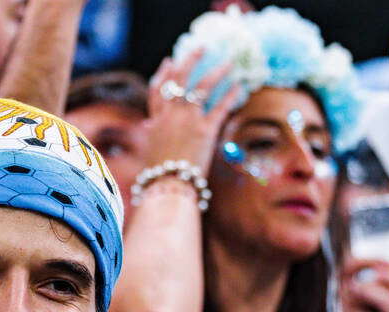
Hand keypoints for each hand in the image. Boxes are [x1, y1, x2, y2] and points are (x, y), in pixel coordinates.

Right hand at [143, 48, 239, 173]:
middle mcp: (170, 116)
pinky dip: (231, 94)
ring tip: (229, 62)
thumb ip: (152, 134)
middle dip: (189, 60)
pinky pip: (220, 107)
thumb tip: (148, 127)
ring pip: (201, 87)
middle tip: (201, 48)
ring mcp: (188, 121)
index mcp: (155, 121)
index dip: (163, 74)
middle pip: (178, 79)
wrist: (166, 186)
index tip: (170, 61)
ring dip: (217, 71)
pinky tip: (240, 85)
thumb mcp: (149, 150)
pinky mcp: (205, 130)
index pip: (157, 90)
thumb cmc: (157, 175)